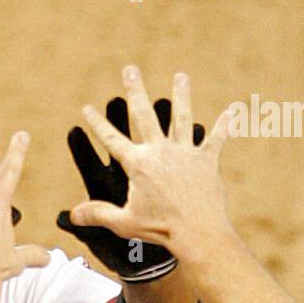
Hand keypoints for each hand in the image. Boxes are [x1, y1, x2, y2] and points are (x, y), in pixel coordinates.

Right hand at [68, 67, 232, 266]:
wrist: (197, 232)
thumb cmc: (160, 230)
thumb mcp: (124, 223)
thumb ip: (98, 214)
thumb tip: (72, 214)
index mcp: (138, 164)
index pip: (112, 140)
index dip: (97, 124)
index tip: (87, 108)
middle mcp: (161, 151)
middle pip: (145, 116)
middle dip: (136, 92)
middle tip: (130, 70)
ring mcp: (185, 153)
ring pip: (182, 118)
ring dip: (181, 96)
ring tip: (180, 77)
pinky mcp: (207, 161)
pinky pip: (216, 140)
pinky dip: (224, 126)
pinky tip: (232, 112)